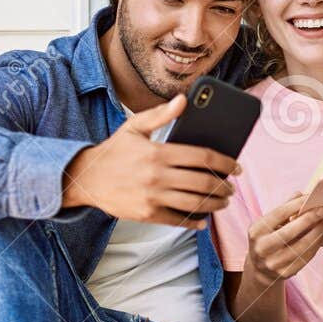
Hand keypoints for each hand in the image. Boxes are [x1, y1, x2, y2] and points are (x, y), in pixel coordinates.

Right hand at [60, 94, 238, 226]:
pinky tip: (203, 219)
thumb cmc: (114, 151)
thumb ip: (161, 114)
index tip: (237, 166)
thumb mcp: (134, 127)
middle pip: (203, 182)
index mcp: (158, 152)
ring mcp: (152, 197)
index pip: (202, 157)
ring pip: (194, 203)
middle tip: (231, 187)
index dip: (225, 162)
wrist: (86, 178)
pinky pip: (177, 220)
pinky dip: (194, 221)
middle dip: (223, 186)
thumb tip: (185, 100)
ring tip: (222, 202)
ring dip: (214, 204)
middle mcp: (157, 176)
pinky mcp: (147, 214)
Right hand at [245, 192, 322, 283]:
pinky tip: (320, 236)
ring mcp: (272, 263)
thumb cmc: (268, 239)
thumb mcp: (269, 224)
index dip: (295, 205)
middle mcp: (261, 248)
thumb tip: (299, 194)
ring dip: (315, 233)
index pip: (278, 214)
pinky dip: (314, 246)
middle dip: (308, 220)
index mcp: (256, 232)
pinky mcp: (284, 273)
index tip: (310, 197)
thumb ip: (283, 209)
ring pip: (299, 247)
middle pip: (288, 232)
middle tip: (322, 210)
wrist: (260, 268)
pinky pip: (304, 258)